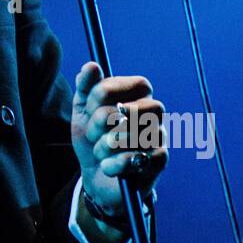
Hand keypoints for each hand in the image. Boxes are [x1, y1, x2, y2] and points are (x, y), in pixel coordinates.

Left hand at [71, 61, 166, 237]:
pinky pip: (136, 158)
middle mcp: (155, 115)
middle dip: (103, 120)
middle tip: (92, 133)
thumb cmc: (93, 138)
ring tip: (98, 151)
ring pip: (133, 134)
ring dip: (105, 145)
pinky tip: (106, 166)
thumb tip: (92, 66)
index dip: (109, 92)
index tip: (90, 107)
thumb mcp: (82, 111)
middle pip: (136, 108)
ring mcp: (160, 138)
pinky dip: (114, 164)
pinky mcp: (158, 162)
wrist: (95, 176)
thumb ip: (85, 87)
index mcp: (140, 97)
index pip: (140, 84)